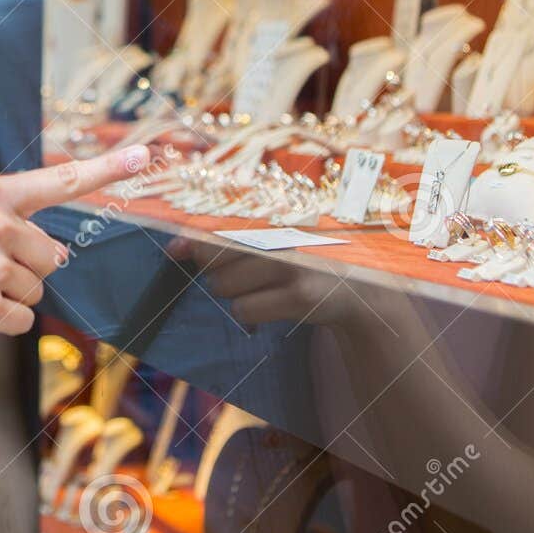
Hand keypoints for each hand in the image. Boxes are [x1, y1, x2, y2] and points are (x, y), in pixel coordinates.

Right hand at [0, 147, 148, 346]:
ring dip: (9, 297)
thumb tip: (63, 255)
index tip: (145, 154)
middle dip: (24, 268)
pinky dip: (0, 322)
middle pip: (52, 256)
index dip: (107, 168)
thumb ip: (14, 225)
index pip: (61, 180)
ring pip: (37, 291)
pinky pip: (23, 320)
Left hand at [186, 237, 361, 328]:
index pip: (216, 225)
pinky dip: (249, 315)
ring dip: (235, 293)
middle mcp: (281, 235)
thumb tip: (174, 248)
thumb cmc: (303, 263)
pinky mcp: (300, 296)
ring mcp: (292, 264)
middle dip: (216, 270)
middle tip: (245, 273)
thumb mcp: (272, 243)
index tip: (174, 250)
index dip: (191, 240)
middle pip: (212, 256)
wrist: (359, 291)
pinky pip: (244, 310)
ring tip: (264, 288)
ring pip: (223, 286)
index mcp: (272, 218)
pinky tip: (271, 307)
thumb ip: (224, 240)